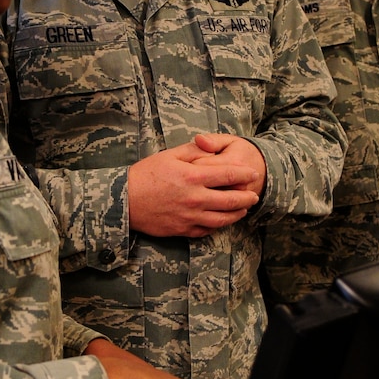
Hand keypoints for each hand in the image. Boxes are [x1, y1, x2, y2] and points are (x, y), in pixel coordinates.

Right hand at [127, 139, 260, 237]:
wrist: (124, 201)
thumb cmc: (146, 175)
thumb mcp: (170, 155)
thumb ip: (194, 151)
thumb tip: (211, 148)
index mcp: (193, 177)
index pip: (229, 175)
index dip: (244, 174)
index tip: (253, 173)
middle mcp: (195, 199)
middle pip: (232, 200)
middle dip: (247, 198)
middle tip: (254, 195)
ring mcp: (190, 217)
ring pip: (223, 219)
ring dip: (237, 214)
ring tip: (243, 210)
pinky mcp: (183, 230)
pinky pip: (207, 230)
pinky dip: (218, 226)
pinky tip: (222, 220)